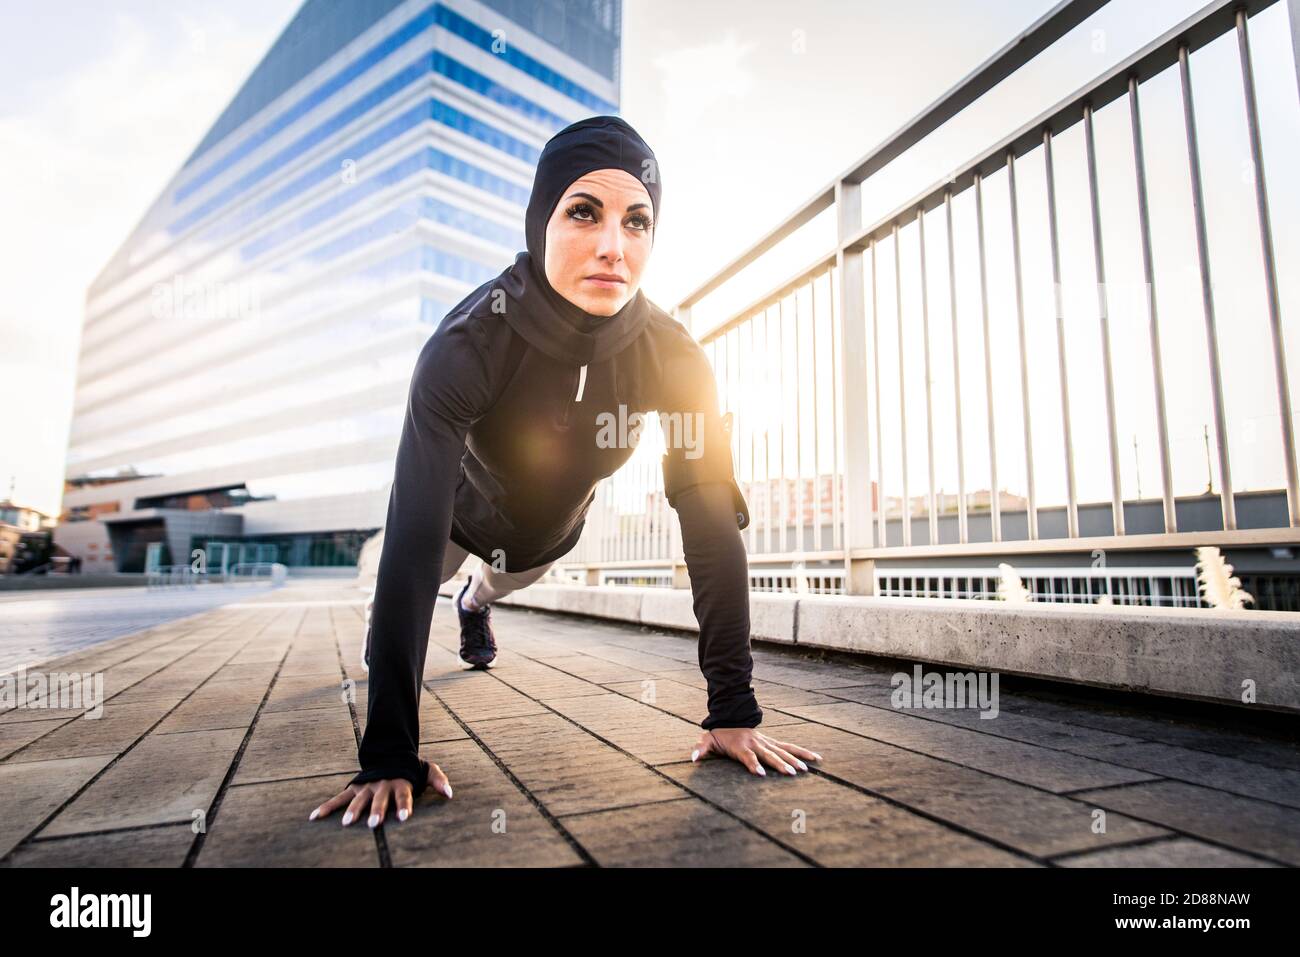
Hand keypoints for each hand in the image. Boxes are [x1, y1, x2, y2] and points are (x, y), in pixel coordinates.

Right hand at [309, 761, 452, 827]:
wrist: (388, 754)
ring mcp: (367, 787)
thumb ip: (438, 780)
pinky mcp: (354, 788)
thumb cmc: (409, 769)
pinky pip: (338, 798)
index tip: (404, 817)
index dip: (404, 805)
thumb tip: (450, 794)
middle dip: (377, 811)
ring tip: (347, 823)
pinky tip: (314, 817)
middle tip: (374, 824)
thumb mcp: (426, 770)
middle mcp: (382, 785)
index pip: (403, 795)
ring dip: (353, 811)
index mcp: (400, 782)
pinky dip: (326, 807)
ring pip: (358, 799)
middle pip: (380, 800)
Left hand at [690, 728, 821, 776]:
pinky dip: (802, 752)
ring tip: (806, 770)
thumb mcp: (708, 740)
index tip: (760, 774)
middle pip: (769, 755)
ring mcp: (766, 742)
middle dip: (780, 764)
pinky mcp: (773, 742)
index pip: (747, 756)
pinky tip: (816, 758)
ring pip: (783, 751)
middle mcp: (756, 743)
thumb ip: (701, 749)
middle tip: (791, 774)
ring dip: (794, 760)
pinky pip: (789, 747)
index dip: (753, 764)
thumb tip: (692, 758)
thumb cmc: (720, 734)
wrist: (732, 717)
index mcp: (740, 745)